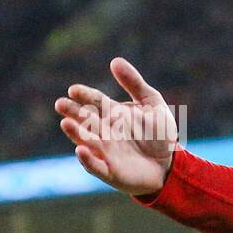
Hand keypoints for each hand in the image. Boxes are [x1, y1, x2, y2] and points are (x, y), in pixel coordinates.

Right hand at [54, 57, 177, 195]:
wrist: (171, 165)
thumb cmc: (159, 134)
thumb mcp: (152, 104)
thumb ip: (134, 84)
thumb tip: (115, 60)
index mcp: (112, 114)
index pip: (95, 101)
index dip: (84, 95)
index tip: (74, 90)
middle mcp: (104, 132)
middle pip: (86, 120)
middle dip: (73, 112)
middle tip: (61, 104)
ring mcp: (106, 152)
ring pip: (87, 141)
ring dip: (76, 133)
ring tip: (66, 124)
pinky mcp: (111, 172)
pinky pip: (96, 167)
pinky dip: (87, 160)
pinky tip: (80, 151)